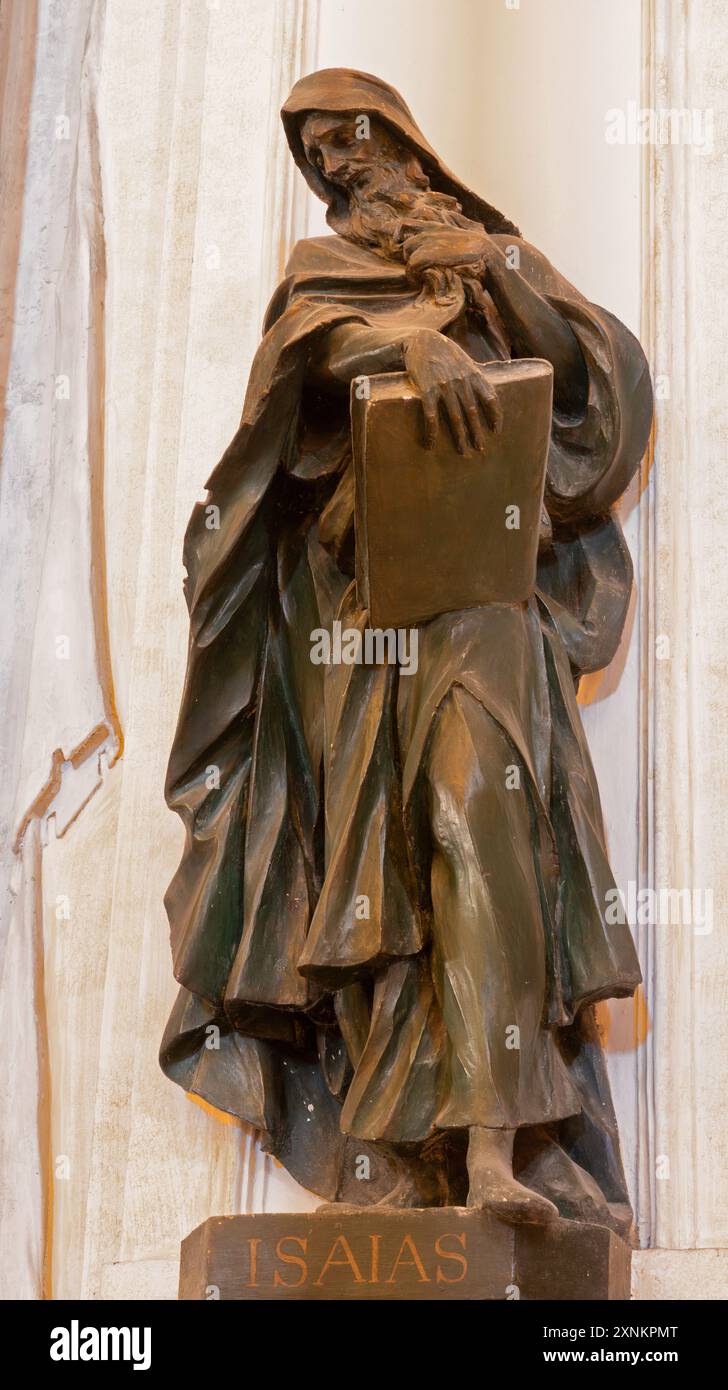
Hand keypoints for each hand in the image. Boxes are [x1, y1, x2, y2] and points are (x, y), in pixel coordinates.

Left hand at [402, 226, 501, 280]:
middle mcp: (431, 230)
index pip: (405, 223)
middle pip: (406, 243)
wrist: (488, 255)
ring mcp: (430, 241)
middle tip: (419, 270)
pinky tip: (422, 281)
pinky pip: (412, 265)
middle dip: (409, 258)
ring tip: (421, 277)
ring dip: (412, 268)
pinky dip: (414, 275)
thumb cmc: (480, 251)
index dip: (399, 235)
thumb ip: (454, 227)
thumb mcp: (467, 233)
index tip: (403, 249)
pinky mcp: (428, 254)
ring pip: (408, 254)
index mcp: (438, 225)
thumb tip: (446, 221)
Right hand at [403, 329, 502, 452]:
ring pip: (455, 417)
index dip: (496, 416)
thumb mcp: (465, 361)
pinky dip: (431, 432)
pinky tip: (430, 443)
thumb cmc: (444, 352)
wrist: (422, 340)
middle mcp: (462, 382)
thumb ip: (475, 377)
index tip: (496, 430)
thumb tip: (485, 393)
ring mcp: (444, 386)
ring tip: (463, 451)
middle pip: (473, 413)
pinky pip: (431, 416)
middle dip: (477, 433)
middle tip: (480, 449)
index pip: (491, 398)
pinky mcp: (427, 390)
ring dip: (459, 437)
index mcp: (473, 375)